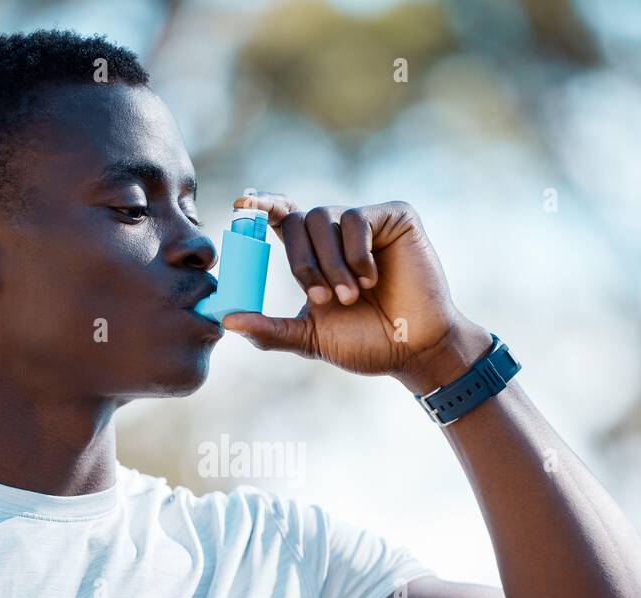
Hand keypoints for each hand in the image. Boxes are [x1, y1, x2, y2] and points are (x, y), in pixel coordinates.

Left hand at [220, 193, 493, 391]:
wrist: (414, 350)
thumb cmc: (366, 344)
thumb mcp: (310, 339)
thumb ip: (269, 330)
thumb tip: (226, 320)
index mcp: (315, 254)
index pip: (283, 217)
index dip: (262, 205)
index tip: (242, 204)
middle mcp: (338, 233)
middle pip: (299, 220)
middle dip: (302, 262)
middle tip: (323, 300)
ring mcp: (367, 222)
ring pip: (325, 219)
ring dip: (332, 264)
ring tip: (352, 296)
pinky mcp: (395, 217)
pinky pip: (357, 219)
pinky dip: (357, 253)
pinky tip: (373, 280)